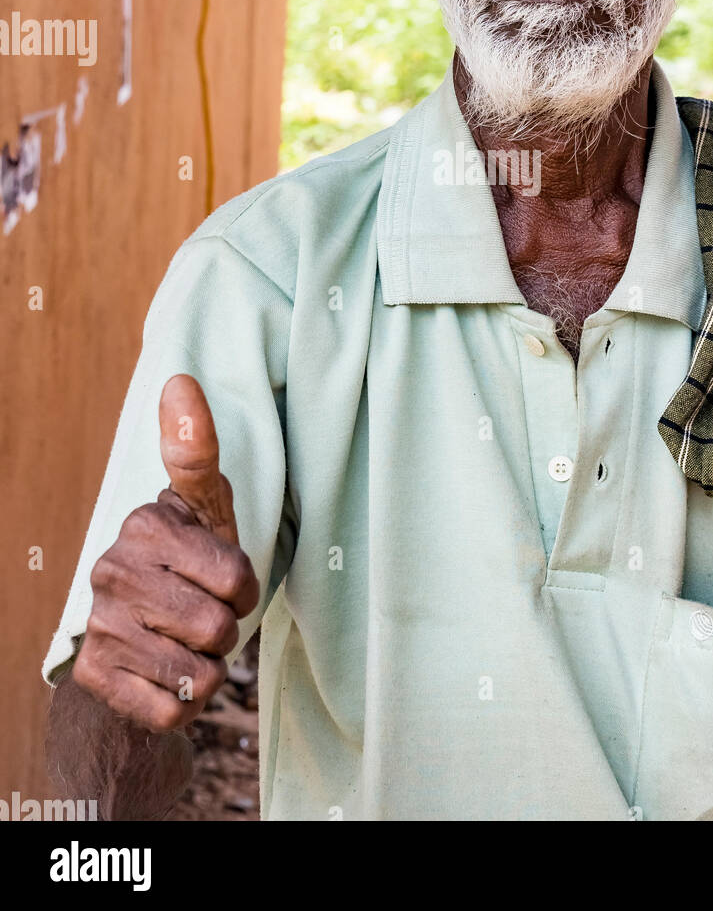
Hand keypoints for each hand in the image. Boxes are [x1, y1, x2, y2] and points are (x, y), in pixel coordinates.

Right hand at [72, 374, 259, 731]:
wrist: (134, 645)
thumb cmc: (186, 567)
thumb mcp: (203, 510)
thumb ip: (197, 452)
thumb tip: (180, 378)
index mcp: (144, 525)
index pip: (236, 575)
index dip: (244, 587)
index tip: (224, 580)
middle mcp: (111, 571)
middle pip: (219, 627)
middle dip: (227, 632)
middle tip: (204, 618)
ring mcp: (98, 627)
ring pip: (199, 672)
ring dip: (207, 668)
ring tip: (186, 644)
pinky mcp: (93, 679)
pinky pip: (172, 710)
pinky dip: (182, 703)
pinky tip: (163, 678)